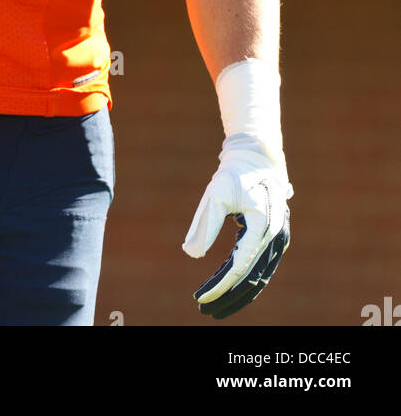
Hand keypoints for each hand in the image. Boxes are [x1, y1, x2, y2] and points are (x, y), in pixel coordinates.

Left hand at [183, 134, 291, 318]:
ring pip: (259, 276)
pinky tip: (224, 285)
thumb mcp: (216, 194)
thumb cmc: (235, 174)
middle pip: (253, 279)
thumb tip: (191, 253)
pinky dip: (243, 279)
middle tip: (205, 311)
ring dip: (238, 293)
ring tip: (214, 306)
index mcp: (263, 226)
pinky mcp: (273, 239)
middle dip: (229, 297)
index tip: (201, 298)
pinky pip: (259, 265)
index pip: (240, 266)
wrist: (257, 157)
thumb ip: (205, 224)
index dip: (220, 285)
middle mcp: (275, 237)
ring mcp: (278, 239)